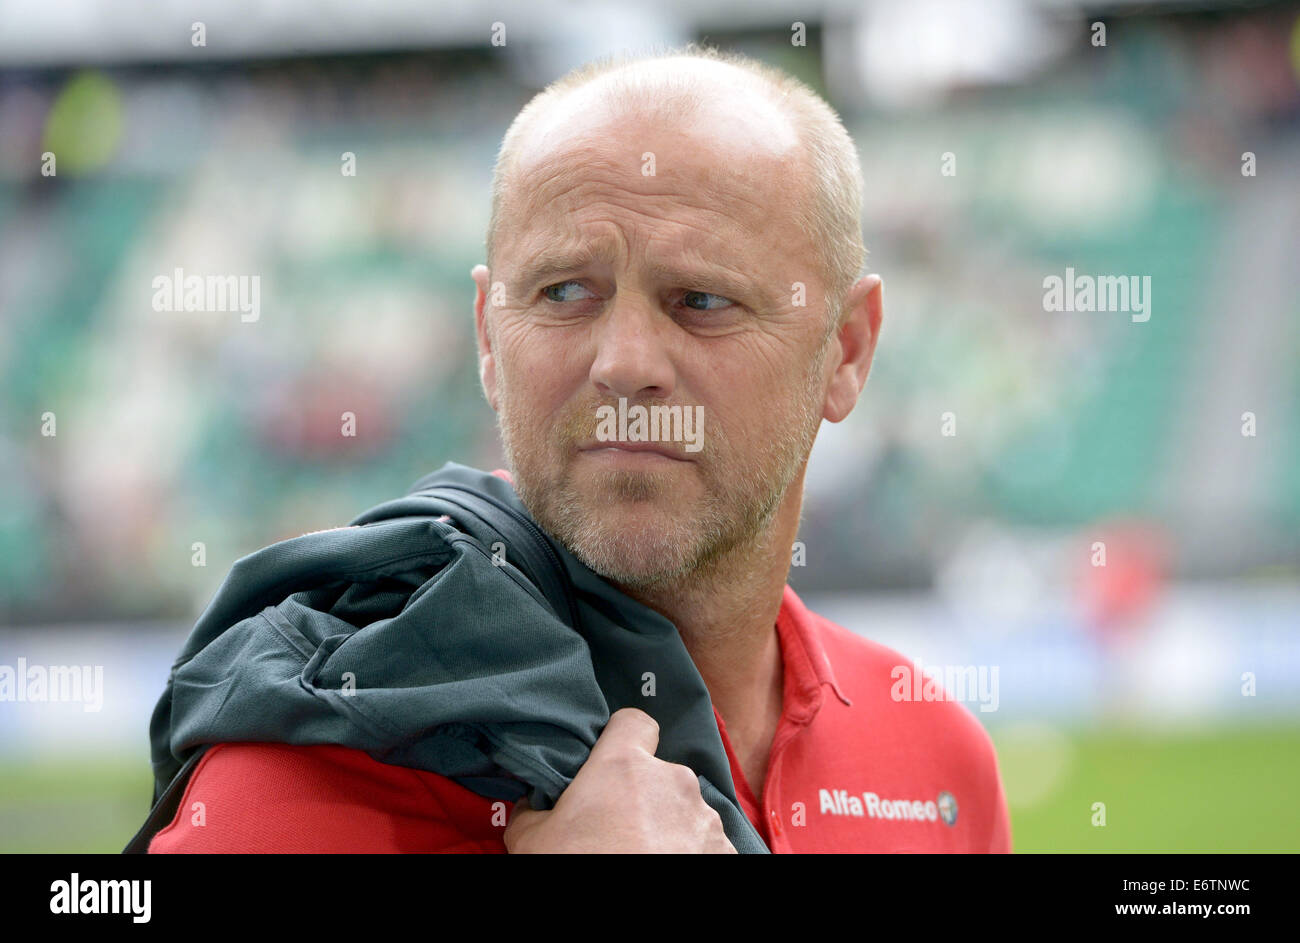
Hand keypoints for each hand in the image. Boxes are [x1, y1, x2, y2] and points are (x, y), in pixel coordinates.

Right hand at [503, 707, 736, 852]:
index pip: (633, 722)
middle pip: (658, 773)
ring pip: (682, 809)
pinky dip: (690, 853)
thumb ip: (531, 812)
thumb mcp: (532, 842)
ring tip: (642, 857)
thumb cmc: (579, 866)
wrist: (627, 925)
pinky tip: (668, 868)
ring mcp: (704, 816)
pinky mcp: (724, 850)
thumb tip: (530, 806)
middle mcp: (672, 780)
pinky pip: (704, 842)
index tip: (608, 766)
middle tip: (616, 830)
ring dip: (667, 827)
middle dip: (642, 796)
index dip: (621, 740)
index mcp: (625, 765)